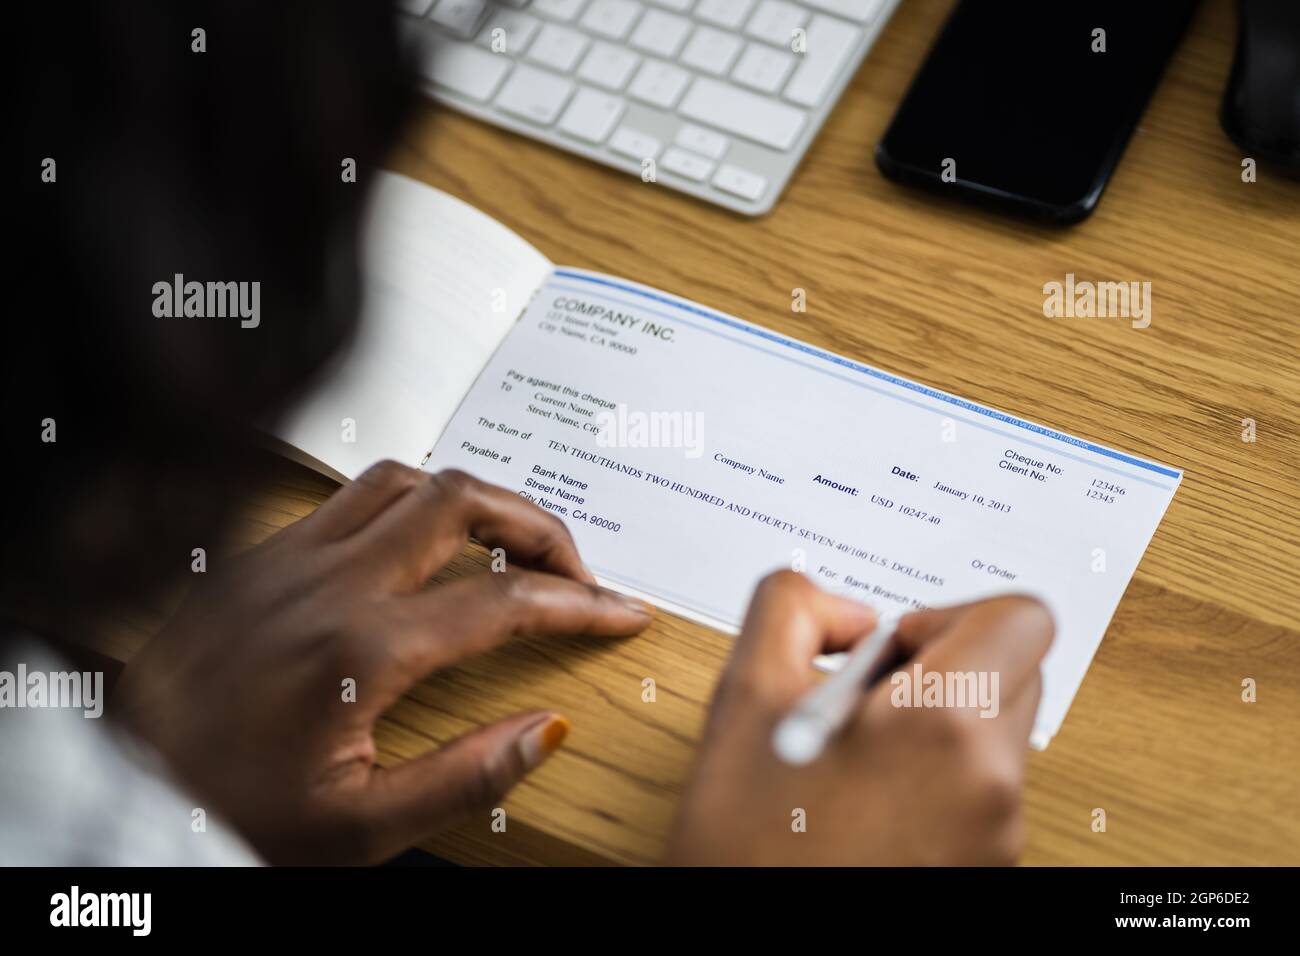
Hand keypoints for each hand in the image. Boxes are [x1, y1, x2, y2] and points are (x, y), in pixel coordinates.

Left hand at [113, 463, 652, 863]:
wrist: (127, 786)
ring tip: (508, 542)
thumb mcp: (360, 829)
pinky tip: (422, 542)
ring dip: (475, 499)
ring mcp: (290, 556)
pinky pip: (352, 494)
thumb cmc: (230, 809)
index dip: (580, 603)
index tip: (621, 612)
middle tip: (575, 570)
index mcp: (361, 649)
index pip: (504, 601)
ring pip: (408, 478)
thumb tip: (549, 730)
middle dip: (542, 526)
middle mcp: (329, 582)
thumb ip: (465, 778)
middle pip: (465, 502)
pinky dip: (411, 501)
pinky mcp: (262, 554)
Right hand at [667, 571, 1052, 864]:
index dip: (950, 614)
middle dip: (943, 666)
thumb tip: (848, 613)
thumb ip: (793, 605)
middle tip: (866, 698)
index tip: (894, 649)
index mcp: (945, 725)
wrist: (748, 943)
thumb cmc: (747, 841)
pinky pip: (981, 789)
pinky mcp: (984, 868)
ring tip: (855, 755)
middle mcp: (992, 785)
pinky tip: (863, 795)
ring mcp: (996, 836)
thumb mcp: (746, 691)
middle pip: (1017, 670)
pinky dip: (934, 775)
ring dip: (937, 722)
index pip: (1021, 617)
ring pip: (997, 732)